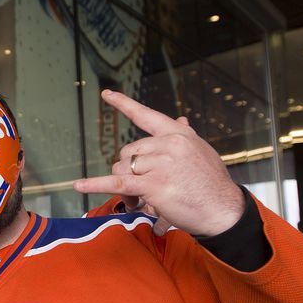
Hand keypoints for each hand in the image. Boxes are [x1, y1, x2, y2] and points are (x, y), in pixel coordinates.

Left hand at [73, 91, 244, 235]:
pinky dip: (96, 184)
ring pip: (123, 169)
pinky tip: (79, 185)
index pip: (146, 115)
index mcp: (178, 133)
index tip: (106, 94)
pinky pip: (118, 183)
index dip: (123, 104)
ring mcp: (160, 163)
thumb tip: (181, 118)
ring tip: (141, 201)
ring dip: (126, 187)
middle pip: (128, 152)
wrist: (223, 209)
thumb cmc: (212, 184)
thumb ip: (185, 136)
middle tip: (140, 191)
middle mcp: (168, 144)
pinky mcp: (153, 185)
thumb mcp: (201, 152)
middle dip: (128, 171)